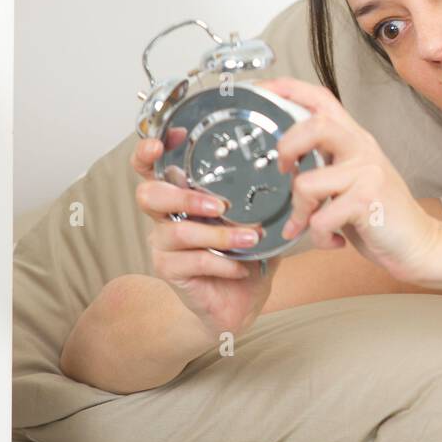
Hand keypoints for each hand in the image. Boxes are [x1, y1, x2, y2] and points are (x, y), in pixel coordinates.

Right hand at [131, 133, 274, 337]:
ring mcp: (164, 244)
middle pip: (149, 194)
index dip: (149, 151)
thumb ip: (264, 196)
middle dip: (184, 195)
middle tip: (220, 205)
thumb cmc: (245, 255)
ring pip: (178, 231)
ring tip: (250, 239)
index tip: (170, 138)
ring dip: (219, 235)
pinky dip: (222, 262)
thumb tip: (292, 171)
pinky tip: (242, 267)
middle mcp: (165, 216)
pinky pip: (193, 261)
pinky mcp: (170, 270)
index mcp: (181, 195)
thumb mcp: (258, 220)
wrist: (240, 303)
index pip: (152, 166)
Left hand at [253, 77, 441, 286]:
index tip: (263, 90)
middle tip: (284, 169)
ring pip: (306, 183)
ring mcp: (367, 173)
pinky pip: (319, 219)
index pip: (321, 99)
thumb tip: (284, 160)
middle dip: (287, 148)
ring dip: (299, 211)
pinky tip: (332, 240)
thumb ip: (326, 162)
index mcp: (355, 139)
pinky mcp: (367, 201)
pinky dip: (318, 236)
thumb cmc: (381, 214)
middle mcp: (362, 149)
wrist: (419, 243)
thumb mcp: (353, 177)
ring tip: (309, 223)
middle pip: (314, 124)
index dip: (288, 89)